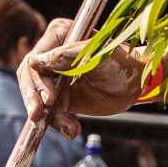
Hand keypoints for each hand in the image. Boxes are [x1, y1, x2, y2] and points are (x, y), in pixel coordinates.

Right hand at [17, 16, 145, 137]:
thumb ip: (68, 56)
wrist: (137, 84)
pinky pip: (51, 113)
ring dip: (50, 117)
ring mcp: (55, 78)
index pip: (34, 60)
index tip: (48, 99)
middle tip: (38, 117)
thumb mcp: (97, 57)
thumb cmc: (122, 62)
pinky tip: (73, 129)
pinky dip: (59, 124)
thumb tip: (36, 62)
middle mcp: (52, 56)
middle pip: (30, 80)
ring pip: (38, 100)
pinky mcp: (62, 97)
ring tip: (70, 128)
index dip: (36, 81)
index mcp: (59, 36)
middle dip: (34, 100)